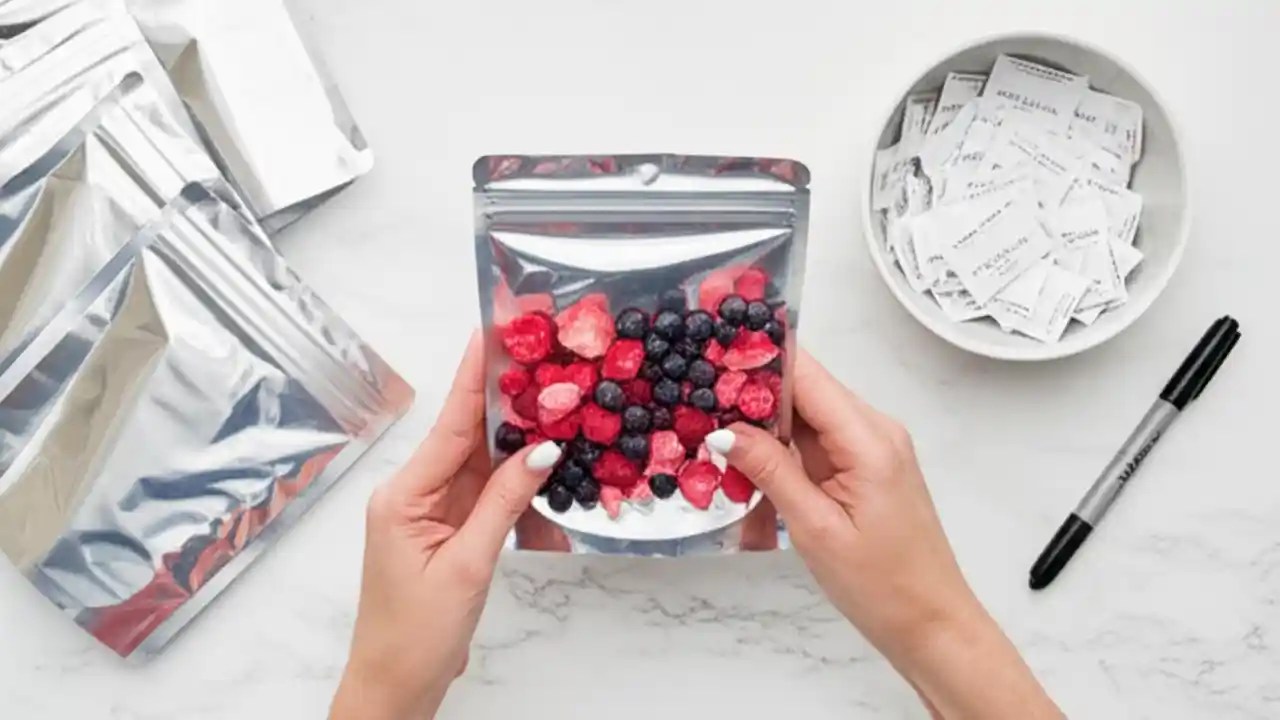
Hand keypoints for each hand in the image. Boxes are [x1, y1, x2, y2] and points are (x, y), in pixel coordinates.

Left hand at [331, 333, 560, 719]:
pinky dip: (518, 493)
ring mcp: (431, 511)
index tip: (494, 331)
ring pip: (484, 465)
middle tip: (546, 363)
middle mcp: (414, 493)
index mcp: (405, 494)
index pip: (452, 424)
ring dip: (521, 450)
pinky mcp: (447, 531)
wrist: (396, 686)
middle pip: (470, 436)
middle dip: (510, 403)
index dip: (476, 376)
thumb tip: (544, 450)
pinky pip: (487, 498)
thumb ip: (505, 503)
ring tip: (560, 414)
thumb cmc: (417, 634)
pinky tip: (548, 483)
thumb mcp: (467, 565)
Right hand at [704, 350, 1059, 719]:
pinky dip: (782, 453)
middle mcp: (874, 429)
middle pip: (803, 389)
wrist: (933, 625)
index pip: (805, 374)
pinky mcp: (866, 467)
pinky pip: (816, 442)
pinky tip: (748, 470)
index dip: (757, 360)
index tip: (709, 359)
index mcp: (867, 438)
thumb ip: (771, 471)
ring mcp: (872, 447)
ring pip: (805, 416)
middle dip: (751, 396)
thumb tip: (725, 430)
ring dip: (763, 429)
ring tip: (712, 440)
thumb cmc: (882, 585)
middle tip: (696, 407)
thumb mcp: (815, 529)